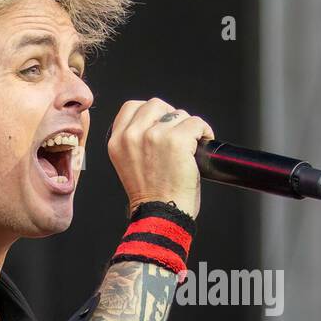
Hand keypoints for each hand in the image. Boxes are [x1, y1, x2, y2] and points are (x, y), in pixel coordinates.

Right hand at [107, 97, 213, 217]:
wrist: (161, 216)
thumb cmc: (151, 198)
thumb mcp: (129, 165)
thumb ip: (135, 142)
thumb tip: (157, 124)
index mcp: (116, 141)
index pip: (132, 107)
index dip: (151, 113)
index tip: (161, 125)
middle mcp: (132, 136)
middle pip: (156, 104)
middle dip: (170, 117)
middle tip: (179, 135)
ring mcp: (154, 136)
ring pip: (178, 113)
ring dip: (188, 127)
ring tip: (191, 145)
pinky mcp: (176, 140)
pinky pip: (196, 123)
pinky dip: (203, 132)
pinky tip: (203, 143)